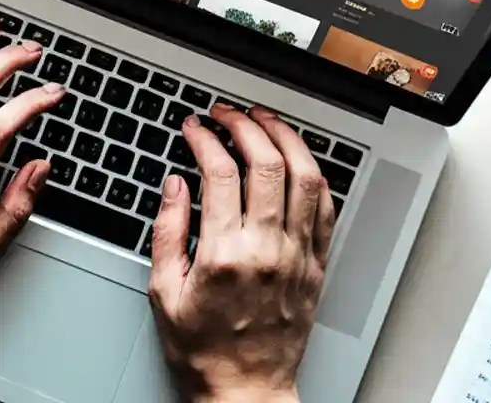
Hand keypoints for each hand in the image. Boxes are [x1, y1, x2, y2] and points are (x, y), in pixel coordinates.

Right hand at [148, 104, 335, 402]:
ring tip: (267, 121)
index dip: (205, 139)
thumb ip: (167, 232)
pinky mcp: (316, 266)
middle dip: (246, 125)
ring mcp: (297, 256)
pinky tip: (299, 161)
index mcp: (224, 254)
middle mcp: (266, 250)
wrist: (246, 390)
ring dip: (286, 139)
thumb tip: (175, 186)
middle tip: (228, 114)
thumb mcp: (164, 293)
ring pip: (304, 177)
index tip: (195, 128)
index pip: (220, 173)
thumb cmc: (204, 351)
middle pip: (266, 163)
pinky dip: (314, 176)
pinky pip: (325, 209)